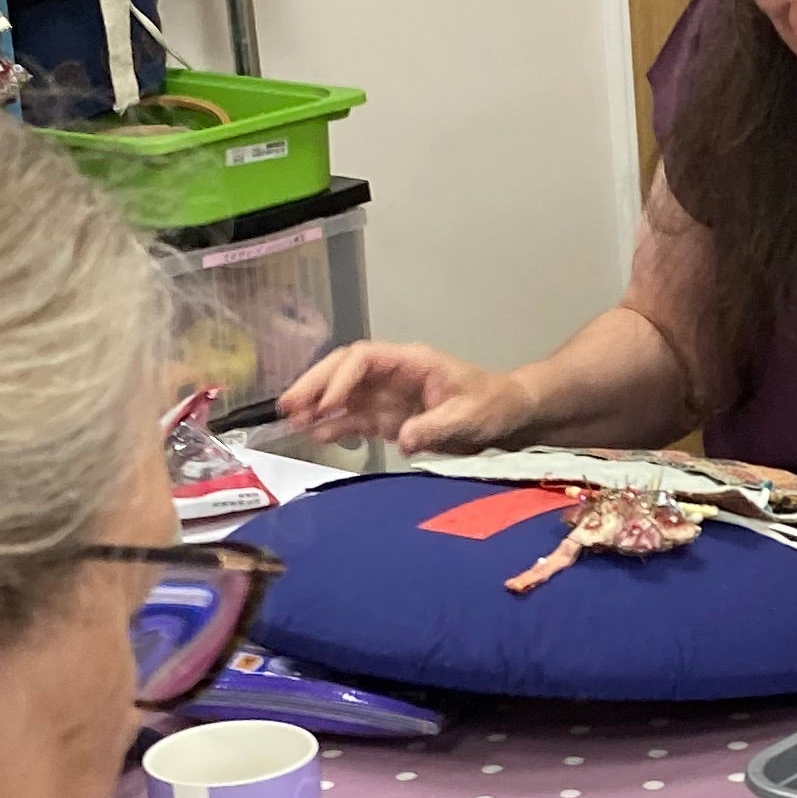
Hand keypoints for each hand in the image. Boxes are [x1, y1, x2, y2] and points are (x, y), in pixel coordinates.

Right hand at [279, 339, 535, 454]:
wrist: (509, 417)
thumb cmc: (494, 406)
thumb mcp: (470, 416)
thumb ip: (437, 427)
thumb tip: (404, 439)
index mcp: (412, 361)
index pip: (364, 359)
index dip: (340, 378)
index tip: (326, 404)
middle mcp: (394, 373)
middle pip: (344, 370)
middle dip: (315, 385)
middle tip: (287, 407)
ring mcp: (390, 395)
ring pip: (344, 393)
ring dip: (318, 406)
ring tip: (291, 423)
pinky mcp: (391, 417)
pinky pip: (356, 418)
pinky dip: (335, 425)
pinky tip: (317, 435)